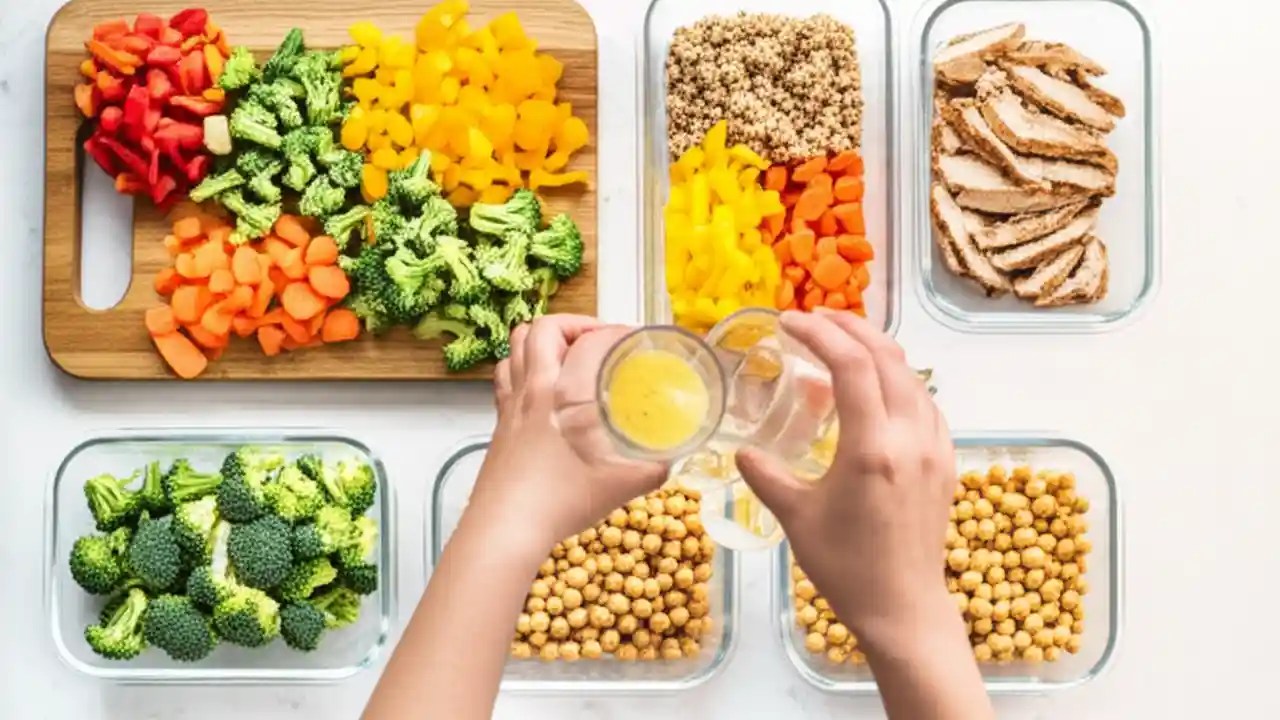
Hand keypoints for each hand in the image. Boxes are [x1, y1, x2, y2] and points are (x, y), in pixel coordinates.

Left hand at [470, 315, 667, 547]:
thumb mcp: (620, 486)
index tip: (635, 340)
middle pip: (544, 328)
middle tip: (599, 341)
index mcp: (565, 393)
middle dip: (575, 324)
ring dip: (543, 339)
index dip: (616, 331)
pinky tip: (540, 386)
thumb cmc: (561, 501)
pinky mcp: (498, 422)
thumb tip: (670, 459)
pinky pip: (505, 375)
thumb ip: (651, 469)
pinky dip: (522, 366)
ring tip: (567, 354)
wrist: (505, 527)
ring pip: (516, 345)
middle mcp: (534, 388)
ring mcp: (511, 404)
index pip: (591, 341)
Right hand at [737, 310, 956, 649]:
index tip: (788, 321)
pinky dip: (897, 381)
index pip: (852, 364)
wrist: (904, 609)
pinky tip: (874, 391)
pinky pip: (924, 402)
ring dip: (875, 351)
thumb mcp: (796, 517)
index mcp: (873, 447)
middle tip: (814, 318)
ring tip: (840, 346)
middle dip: (849, 327)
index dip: (820, 332)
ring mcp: (935, 447)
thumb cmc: (846, 567)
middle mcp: (911, 437)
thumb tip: (742, 449)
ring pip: (911, 375)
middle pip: (887, 356)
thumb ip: (766, 475)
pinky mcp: (945, 461)